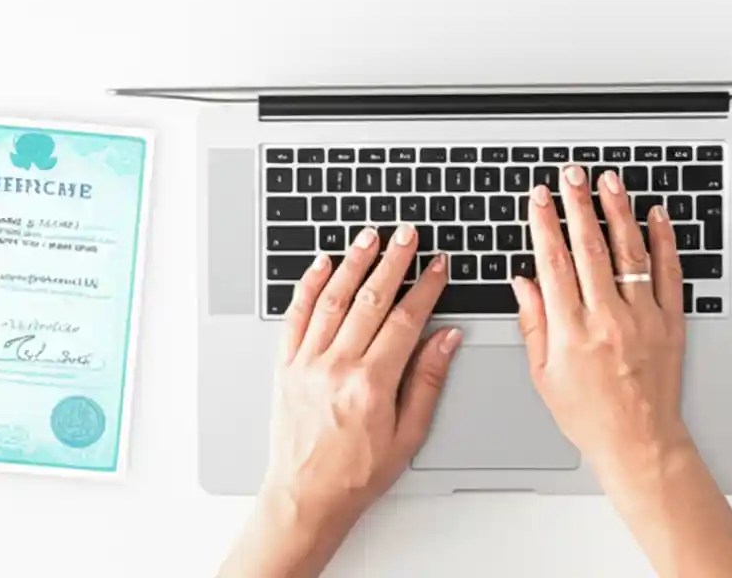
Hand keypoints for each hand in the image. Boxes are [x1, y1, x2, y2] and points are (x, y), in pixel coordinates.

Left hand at [221, 225, 460, 577]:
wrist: (305, 497)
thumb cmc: (357, 473)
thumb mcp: (408, 435)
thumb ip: (427, 381)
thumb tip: (446, 338)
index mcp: (371, 384)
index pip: (406, 320)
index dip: (426, 287)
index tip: (438, 265)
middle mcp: (337, 367)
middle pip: (370, 300)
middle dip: (393, 261)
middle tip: (408, 235)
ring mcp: (307, 363)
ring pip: (332, 298)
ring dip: (354, 263)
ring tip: (370, 236)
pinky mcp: (286, 366)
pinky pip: (296, 316)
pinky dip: (308, 285)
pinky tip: (322, 264)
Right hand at [511, 165, 689, 476]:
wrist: (638, 441)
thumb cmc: (589, 414)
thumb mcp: (543, 374)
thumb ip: (533, 322)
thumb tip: (524, 281)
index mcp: (571, 331)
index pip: (554, 262)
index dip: (544, 224)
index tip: (540, 198)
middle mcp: (607, 318)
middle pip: (590, 247)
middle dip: (577, 204)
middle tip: (570, 174)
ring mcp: (642, 318)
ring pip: (629, 252)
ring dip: (617, 211)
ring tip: (609, 181)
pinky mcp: (670, 322)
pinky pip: (667, 272)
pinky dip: (663, 240)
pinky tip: (654, 215)